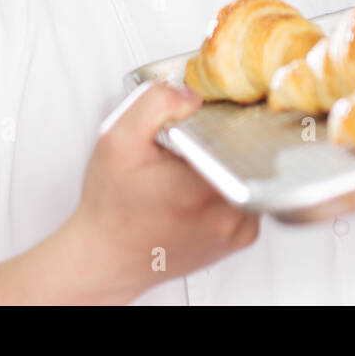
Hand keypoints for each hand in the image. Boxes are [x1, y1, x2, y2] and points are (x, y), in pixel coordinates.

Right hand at [63, 81, 259, 303]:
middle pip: (244, 150)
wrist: (106, 259)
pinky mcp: (241, 238)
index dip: (217, 119)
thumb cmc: (109, 207)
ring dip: (224, 164)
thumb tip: (194, 96)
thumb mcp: (117, 139)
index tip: (193, 126)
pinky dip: (226, 185)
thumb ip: (155, 103)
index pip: (236, 131)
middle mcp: (228, 213)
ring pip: (248, 172)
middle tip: (182, 152)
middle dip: (217, 141)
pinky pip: (246, 193)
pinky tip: (196, 190)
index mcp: (201, 188)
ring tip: (186, 173)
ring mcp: (239, 230)